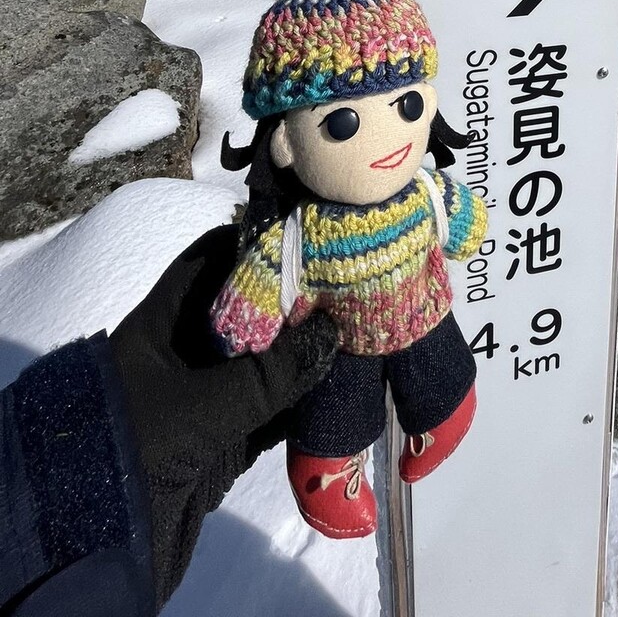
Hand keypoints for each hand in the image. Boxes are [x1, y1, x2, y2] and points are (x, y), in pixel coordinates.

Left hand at [110, 225, 336, 610]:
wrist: (97, 545)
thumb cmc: (136, 448)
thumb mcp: (203, 407)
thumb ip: (270, 373)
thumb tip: (333, 334)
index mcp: (164, 324)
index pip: (212, 260)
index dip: (256, 243)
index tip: (308, 235)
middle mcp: (187, 352)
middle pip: (247, 310)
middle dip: (293, 300)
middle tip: (348, 284)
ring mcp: (206, 395)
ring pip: (265, 361)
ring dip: (304, 353)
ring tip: (357, 332)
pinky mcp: (224, 439)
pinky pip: (272, 408)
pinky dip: (303, 400)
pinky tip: (341, 389)